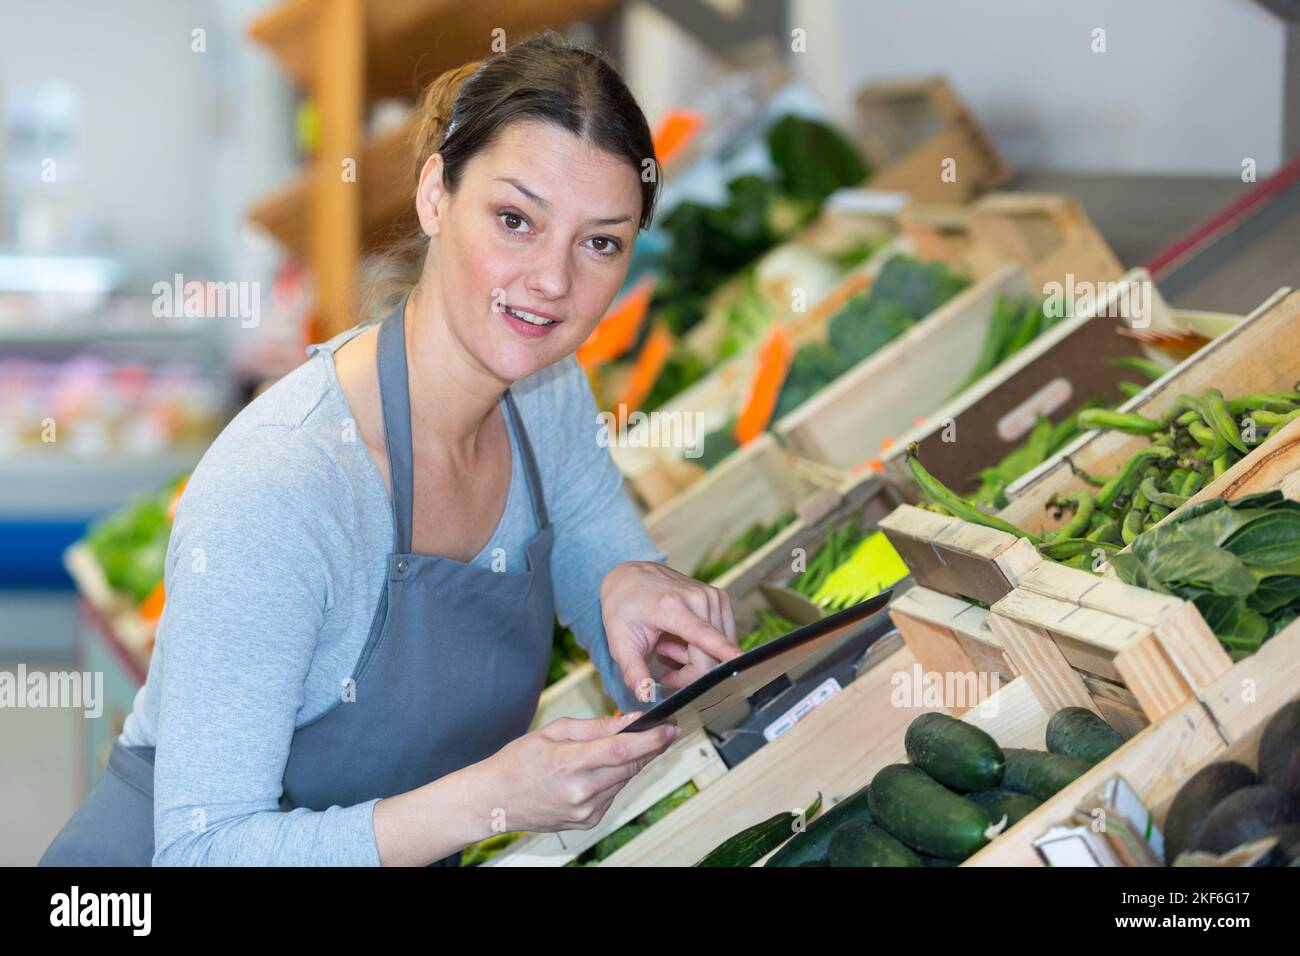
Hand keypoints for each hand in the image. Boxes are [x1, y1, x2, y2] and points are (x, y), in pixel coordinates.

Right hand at [480, 713, 678, 832]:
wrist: (495, 800)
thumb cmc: (518, 762)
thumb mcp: (553, 731)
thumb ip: (595, 727)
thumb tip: (629, 721)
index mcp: (570, 763)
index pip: (622, 750)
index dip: (651, 739)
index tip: (670, 728)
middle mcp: (581, 791)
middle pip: (630, 766)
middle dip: (649, 748)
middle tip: (661, 732)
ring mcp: (585, 810)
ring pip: (623, 781)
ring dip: (630, 763)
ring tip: (622, 748)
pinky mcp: (586, 822)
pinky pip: (611, 795)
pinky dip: (613, 780)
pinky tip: (598, 771)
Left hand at [600, 561, 740, 702]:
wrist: (631, 576)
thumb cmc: (623, 608)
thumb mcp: (619, 641)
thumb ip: (633, 671)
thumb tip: (645, 695)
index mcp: (671, 606)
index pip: (703, 634)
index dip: (722, 650)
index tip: (739, 660)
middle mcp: (697, 598)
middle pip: (710, 655)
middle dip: (689, 670)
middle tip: (663, 655)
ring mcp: (712, 596)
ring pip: (719, 650)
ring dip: (697, 657)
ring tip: (670, 641)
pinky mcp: (720, 597)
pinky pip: (723, 638)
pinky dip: (706, 646)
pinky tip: (684, 636)